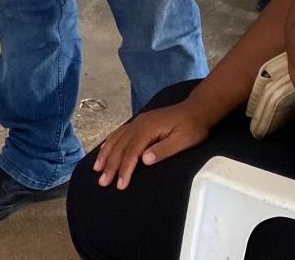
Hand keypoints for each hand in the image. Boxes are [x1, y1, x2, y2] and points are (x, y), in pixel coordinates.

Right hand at [91, 101, 216, 190]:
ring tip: (97, 169)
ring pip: (117, 139)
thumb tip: (144, 159)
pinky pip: (120, 132)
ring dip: (106, 154)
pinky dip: (110, 142)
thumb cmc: (193, 127)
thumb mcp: (183, 141)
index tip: (120, 184)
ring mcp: (138, 121)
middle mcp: (140, 123)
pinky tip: (104, 149)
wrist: (197, 109)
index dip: (124, 169)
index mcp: (149, 128)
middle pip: (121, 146)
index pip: (132, 152)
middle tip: (103, 182)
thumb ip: (164, 150)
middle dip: (110, 165)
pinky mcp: (140, 122)